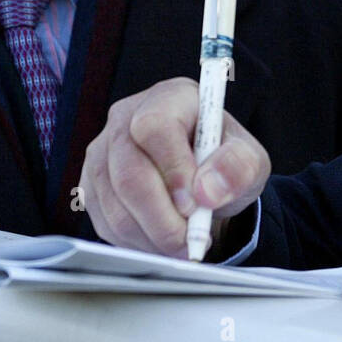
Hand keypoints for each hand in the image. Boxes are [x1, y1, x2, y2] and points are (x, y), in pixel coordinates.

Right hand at [81, 77, 269, 256]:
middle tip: (191, 241)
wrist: (203, 181)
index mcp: (169, 98)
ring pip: (115, 205)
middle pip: (128, 173)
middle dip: (162, 219)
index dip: (173, 169)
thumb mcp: (249, 159)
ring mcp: (102, 152)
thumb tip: (207, 190)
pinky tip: (162, 240)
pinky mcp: (91, 186)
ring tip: (184, 243)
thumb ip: (239, 166)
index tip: (195, 204)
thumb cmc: (223, 161)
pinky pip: (106, 223)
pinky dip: (137, 243)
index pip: (154, 127)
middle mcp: (126, 118)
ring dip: (152, 236)